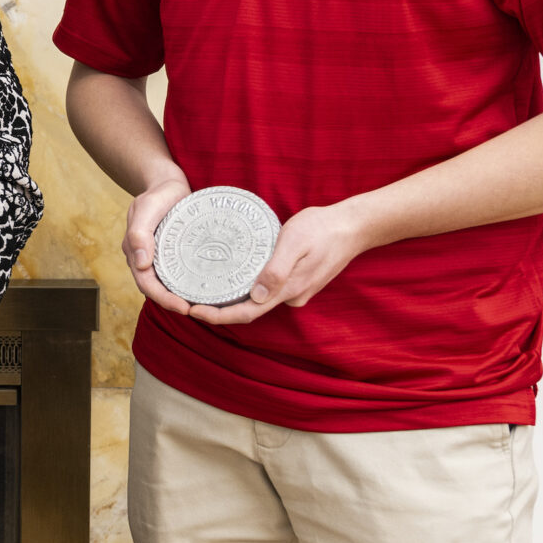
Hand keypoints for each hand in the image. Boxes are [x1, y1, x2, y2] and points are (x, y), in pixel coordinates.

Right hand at [124, 177, 195, 316]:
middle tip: (197, 311)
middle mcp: (144, 258)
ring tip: (202, 306)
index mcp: (135, 251)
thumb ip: (139, 233)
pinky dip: (186, 284)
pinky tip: (203, 288)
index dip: (163, 299)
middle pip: (156, 289)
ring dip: (179, 297)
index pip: (146, 284)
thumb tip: (139, 264)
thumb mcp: (148, 208)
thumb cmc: (158, 193)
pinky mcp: (171, 253)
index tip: (184, 308)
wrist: (166, 181)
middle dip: (173, 303)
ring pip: (166, 284)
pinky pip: (176, 273)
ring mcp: (158, 256)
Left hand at [189, 200, 374, 326]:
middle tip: (189, 299)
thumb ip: (277, 270)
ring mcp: (296, 290)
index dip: (218, 316)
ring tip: (204, 288)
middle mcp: (291, 296)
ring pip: (258, 300)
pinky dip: (248, 287)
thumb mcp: (294, 242)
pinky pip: (268, 290)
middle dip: (219, 309)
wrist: (352, 226)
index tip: (192, 311)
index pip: (247, 313)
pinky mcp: (297, 281)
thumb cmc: (321, 229)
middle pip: (249, 310)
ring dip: (232, 298)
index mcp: (288, 290)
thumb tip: (257, 296)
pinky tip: (234, 275)